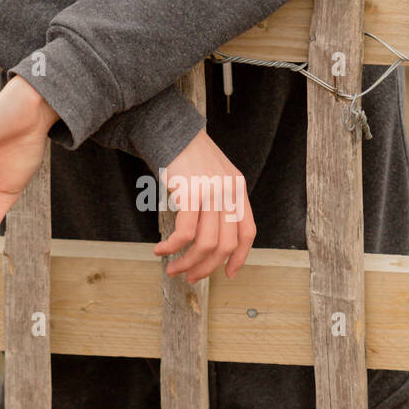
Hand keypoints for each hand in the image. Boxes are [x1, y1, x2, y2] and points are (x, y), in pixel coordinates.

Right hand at [152, 129, 255, 282]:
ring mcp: (211, 192)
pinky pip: (184, 233)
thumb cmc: (187, 155)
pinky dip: (172, 247)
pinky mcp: (190, 193)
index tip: (228, 273)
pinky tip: (161, 250)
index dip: (239, 257)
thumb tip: (212, 239)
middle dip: (207, 267)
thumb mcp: (215, 176)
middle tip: (191, 277)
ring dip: (188, 262)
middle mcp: (229, 192)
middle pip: (226, 244)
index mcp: (238, 189)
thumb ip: (219, 201)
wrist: (170, 130)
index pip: (247, 232)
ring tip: (173, 269)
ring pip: (206, 243)